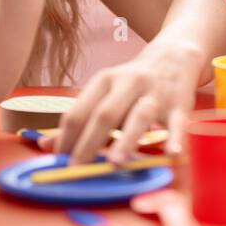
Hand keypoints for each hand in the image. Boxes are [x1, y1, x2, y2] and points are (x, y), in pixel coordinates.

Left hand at [41, 43, 203, 163]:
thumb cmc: (132, 83)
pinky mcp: (180, 103)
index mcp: (104, 81)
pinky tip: (172, 155)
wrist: (173, 56)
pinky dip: (176, 139)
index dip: (66, 138)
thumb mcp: (104, 93)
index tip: (59, 163)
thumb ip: (78, 120)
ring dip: (127, 140)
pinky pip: (178, 123)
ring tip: (116, 164)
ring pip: (139, 117)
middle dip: (90, 143)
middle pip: (105, 114)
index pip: (78, 112)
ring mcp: (156, 93)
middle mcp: (128, 83)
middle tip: (79, 170)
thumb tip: (45, 147)